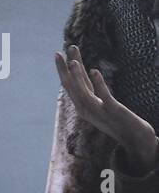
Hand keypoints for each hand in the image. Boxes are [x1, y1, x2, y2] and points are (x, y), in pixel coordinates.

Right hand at [55, 45, 158, 171]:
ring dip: (77, 77)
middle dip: (64, 71)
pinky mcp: (112, 110)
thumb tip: (88, 79)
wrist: (133, 139)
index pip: (70, 85)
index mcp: (82, 107)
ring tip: (73, 61)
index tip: (59, 54)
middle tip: (58, 53)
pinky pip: (103, 96)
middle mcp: (85, 109)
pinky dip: (98, 83)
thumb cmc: (119, 122)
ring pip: (83, 92)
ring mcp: (98, 111)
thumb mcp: (102, 106)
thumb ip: (94, 94)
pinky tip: (94, 71)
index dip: (64, 70)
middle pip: (71, 87)